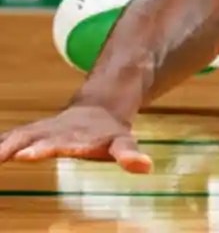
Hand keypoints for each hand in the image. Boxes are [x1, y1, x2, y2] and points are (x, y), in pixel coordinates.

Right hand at [0, 105, 150, 173]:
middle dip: (16, 146)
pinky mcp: (32, 133)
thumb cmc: (109, 133)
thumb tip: (146, 167)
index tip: (24, 155)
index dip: (42, 149)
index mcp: (75, 138)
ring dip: (2, 145)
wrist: (99, 109)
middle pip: (33, 137)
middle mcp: (54, 132)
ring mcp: (41, 131)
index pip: (57, 144)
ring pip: (18, 136)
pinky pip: (10, 138)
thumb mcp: (122, 142)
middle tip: (1, 155)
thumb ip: (129, 154)